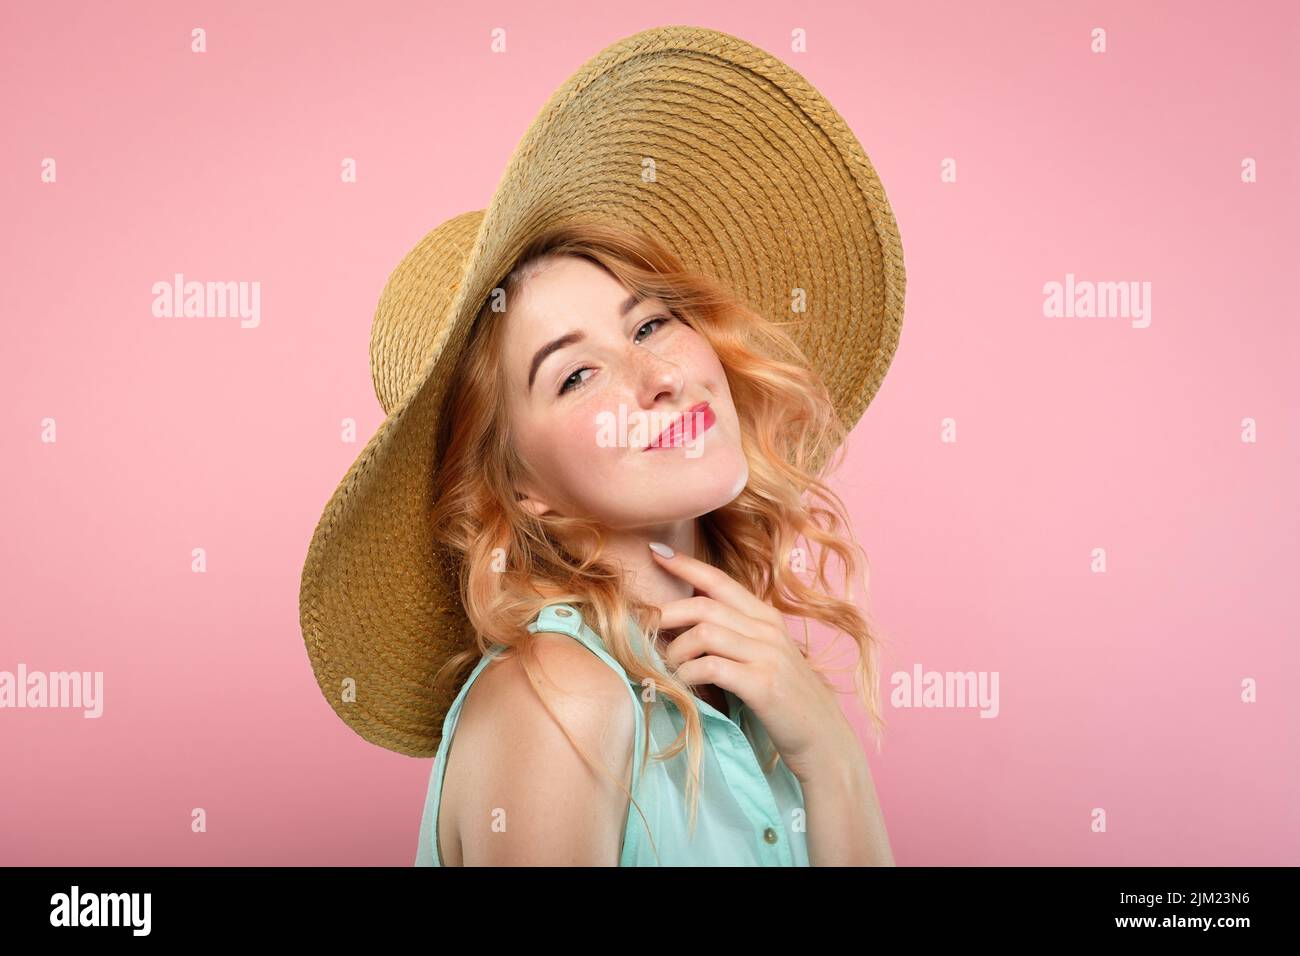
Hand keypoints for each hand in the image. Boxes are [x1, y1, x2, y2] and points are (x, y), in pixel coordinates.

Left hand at [648, 542, 862, 785]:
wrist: (823, 739)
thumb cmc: (786, 702)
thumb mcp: (764, 658)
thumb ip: (735, 638)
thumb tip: (685, 629)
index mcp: (766, 618)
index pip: (720, 581)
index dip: (685, 564)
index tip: (655, 552)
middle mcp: (768, 630)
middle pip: (703, 605)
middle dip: (665, 614)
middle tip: (643, 630)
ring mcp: (767, 655)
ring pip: (703, 634)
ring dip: (674, 652)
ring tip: (668, 670)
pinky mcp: (763, 684)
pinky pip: (710, 667)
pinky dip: (687, 675)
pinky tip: (683, 686)